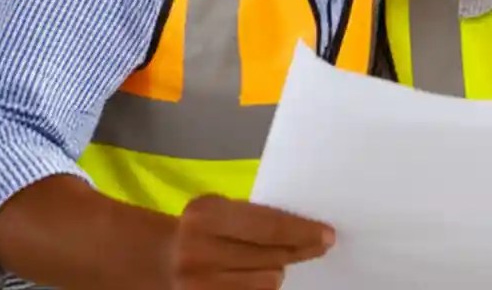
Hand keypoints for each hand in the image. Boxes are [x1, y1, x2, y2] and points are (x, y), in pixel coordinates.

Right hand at [171, 194, 334, 288]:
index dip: (302, 232)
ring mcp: (197, 284)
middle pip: (271, 256)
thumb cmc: (204, 226)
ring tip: (273, 261)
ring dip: (277, 271)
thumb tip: (306, 228)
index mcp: (206, 215)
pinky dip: (261, 287)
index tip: (328, 235)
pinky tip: (260, 276)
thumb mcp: (220, 208)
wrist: (162, 257)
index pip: (268, 226)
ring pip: (267, 282)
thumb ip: (254, 216)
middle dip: (298, 250)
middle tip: (318, 246)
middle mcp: (198, 251)